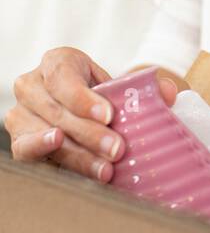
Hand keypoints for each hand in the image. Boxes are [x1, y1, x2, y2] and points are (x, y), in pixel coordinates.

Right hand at [5, 47, 177, 182]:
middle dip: (91, 133)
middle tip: (118, 149)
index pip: (64, 77)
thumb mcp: (118, 87)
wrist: (80, 112)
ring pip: (47, 134)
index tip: (109, 115)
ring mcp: (20, 114)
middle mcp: (31, 85)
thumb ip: (143, 89)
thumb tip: (167, 92)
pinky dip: (45, 157)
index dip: (84, 98)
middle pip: (59, 110)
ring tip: (106, 169)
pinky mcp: (19, 142)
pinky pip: (26, 152)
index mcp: (57, 62)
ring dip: (78, 155)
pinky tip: (67, 166)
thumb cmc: (98, 97)